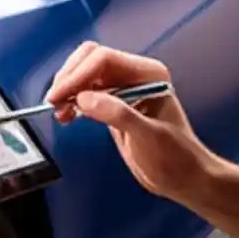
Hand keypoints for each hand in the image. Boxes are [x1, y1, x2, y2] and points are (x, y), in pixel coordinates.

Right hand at [45, 41, 218, 206]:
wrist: (183, 178)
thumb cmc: (175, 158)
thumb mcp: (149, 137)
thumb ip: (118, 114)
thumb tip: (84, 98)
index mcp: (148, 74)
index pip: (104, 59)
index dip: (77, 75)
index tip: (59, 97)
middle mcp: (134, 75)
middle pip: (90, 59)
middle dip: (69, 78)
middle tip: (55, 102)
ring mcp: (122, 88)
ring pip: (83, 73)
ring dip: (67, 89)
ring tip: (60, 112)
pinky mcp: (111, 104)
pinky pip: (84, 91)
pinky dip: (71, 100)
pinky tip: (66, 115)